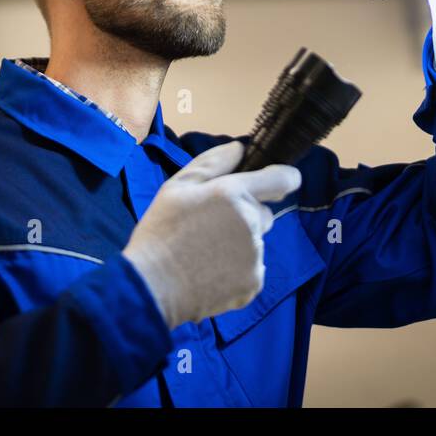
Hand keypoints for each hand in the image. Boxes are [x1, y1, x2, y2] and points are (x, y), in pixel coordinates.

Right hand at [122, 140, 300, 329]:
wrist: (151, 287)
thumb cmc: (160, 233)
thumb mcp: (176, 187)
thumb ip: (213, 162)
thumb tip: (240, 148)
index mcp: (233, 193)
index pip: (282, 179)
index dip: (285, 178)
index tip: (279, 182)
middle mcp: (250, 221)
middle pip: (263, 214)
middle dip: (246, 217)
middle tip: (211, 228)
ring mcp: (255, 254)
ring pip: (256, 242)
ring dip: (239, 244)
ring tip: (206, 254)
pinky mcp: (254, 282)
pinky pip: (252, 269)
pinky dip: (237, 270)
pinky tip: (211, 273)